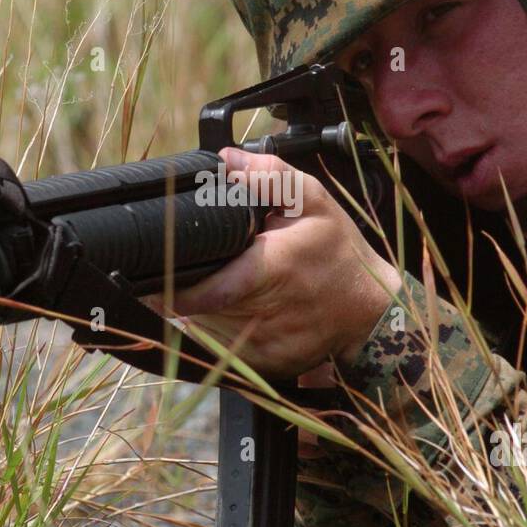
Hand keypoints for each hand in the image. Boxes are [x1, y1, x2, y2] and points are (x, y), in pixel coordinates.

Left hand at [144, 147, 402, 378]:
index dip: (172, 282)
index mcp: (273, 270)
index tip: (155, 266)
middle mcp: (265, 316)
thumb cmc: (340, 254)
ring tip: (203, 283)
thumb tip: (226, 160)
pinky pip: (219, 349)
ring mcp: (263, 347)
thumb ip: (271, 177)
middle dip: (182, 286)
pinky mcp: (263, 366)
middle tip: (178, 264)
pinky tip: (223, 309)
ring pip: (202, 331)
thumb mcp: (315, 202)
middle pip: (195, 308)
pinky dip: (213, 329)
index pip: (204, 289)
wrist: (371, 311)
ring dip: (194, 310)